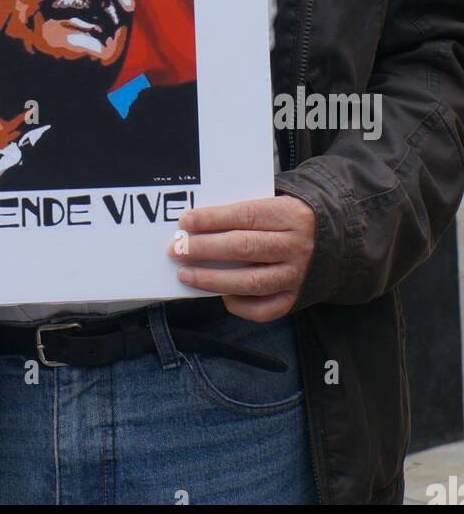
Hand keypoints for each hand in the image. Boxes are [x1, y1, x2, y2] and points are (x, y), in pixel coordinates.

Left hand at [167, 195, 315, 321]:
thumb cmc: (290, 220)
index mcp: (290, 215)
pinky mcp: (295, 299)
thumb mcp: (277, 204)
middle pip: (244, 248)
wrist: (336, 242)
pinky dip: (239, 305)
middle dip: (205, 249)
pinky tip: (220, 295)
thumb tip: (199, 223)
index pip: (246, 215)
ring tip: (186, 275)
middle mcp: (296, 246)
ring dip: (213, 279)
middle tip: (177, 250)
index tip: (186, 221)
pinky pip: (264, 309)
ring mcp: (297, 275)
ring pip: (250, 281)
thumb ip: (245, 212)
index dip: (213, 219)